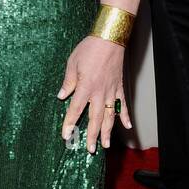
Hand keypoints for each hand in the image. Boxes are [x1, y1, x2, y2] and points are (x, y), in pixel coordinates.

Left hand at [56, 35, 130, 152]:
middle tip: (89, 149)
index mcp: (86, 86)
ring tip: (106, 145)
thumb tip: (61, 96)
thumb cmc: (90, 48)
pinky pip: (123, 104)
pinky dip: (126, 116)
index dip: (69, 123)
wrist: (110, 38)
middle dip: (92, 135)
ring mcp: (111, 91)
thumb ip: (68, 82)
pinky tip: (127, 126)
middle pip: (95, 119)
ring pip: (110, 116)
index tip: (66, 136)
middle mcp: (100, 92)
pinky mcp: (119, 87)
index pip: (75, 109)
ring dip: (108, 131)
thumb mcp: (72, 63)